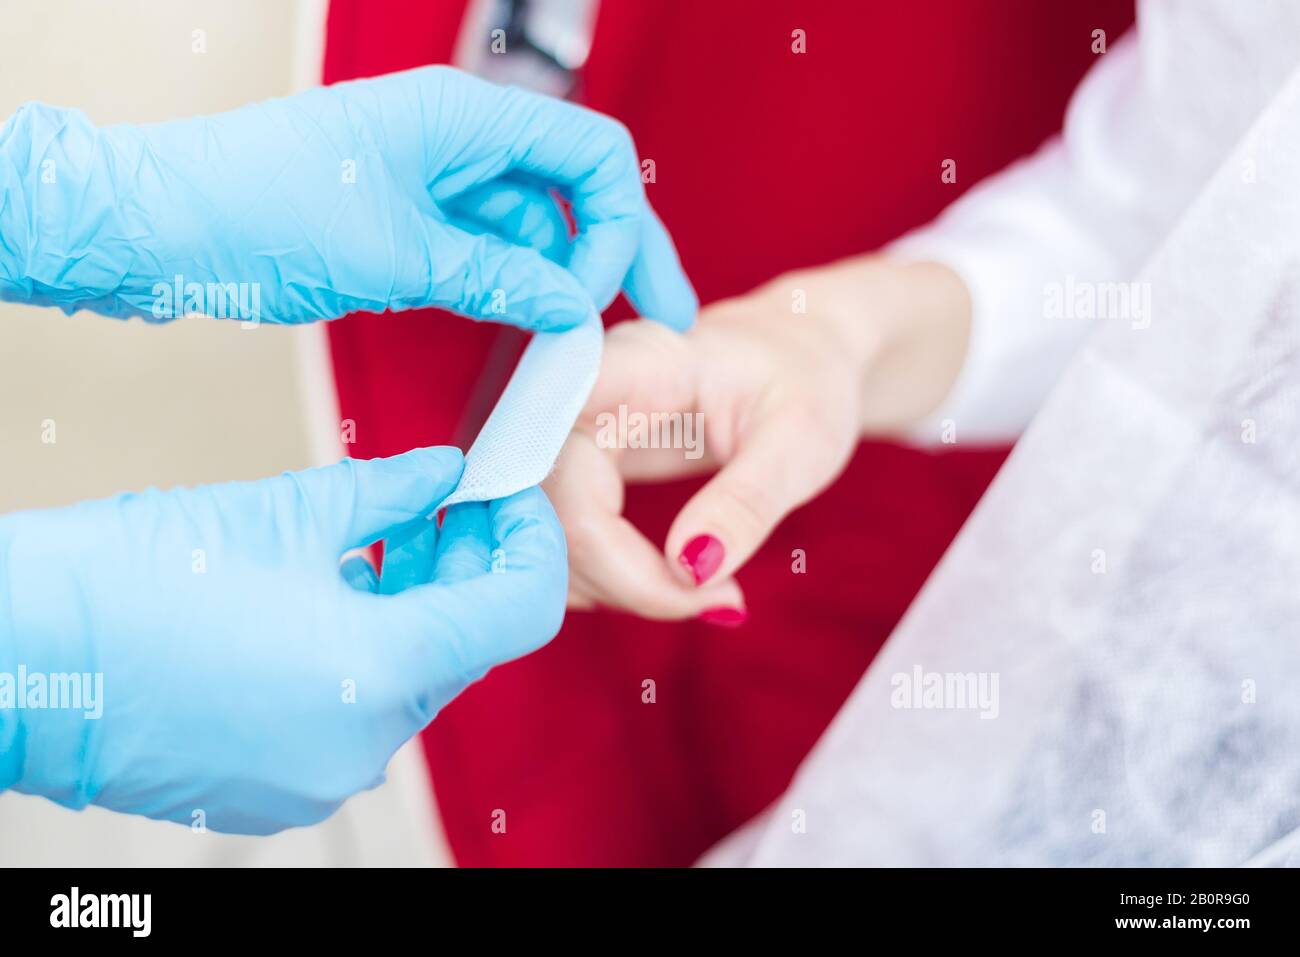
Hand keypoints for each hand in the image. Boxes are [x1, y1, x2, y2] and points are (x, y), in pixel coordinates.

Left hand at [0, 66, 695, 330]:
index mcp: (462, 116)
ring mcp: (435, 176)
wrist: (160, 225)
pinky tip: (531, 330)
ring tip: (582, 345)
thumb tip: (575, 307)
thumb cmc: (258, 212)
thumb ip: (501, 277)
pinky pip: (488, 246)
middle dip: (619, 253)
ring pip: (533, 224)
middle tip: (660, 320)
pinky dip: (514, 286)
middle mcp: (459, 137)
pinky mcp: (410, 215)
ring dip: (561, 278)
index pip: (592, 156)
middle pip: (574, 189)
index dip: (622, 227)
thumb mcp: (398, 257)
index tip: (611, 299)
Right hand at [0, 448, 566, 833]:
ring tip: (388, 534)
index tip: (509, 500)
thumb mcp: (284, 512)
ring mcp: (321, 772)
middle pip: (465, 643)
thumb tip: (441, 474)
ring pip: (410, 678)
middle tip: (449, 501)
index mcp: (384, 670)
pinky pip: (356, 711)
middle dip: (466, 566)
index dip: (532, 542)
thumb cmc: (130, 585)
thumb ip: (388, 492)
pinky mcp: (280, 782)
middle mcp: (366, 740)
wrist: (18, 656)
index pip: (521, 609)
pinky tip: (336, 592)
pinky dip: (365, 652)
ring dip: (415, 605)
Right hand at [545, 258, 968, 620]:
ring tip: (704, 591)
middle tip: (717, 601)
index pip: (561, 448)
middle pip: (545, 505)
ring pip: (537, 530)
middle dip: (621, 578)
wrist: (793, 354)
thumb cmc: (804, 380)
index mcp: (636, 364)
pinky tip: (666, 579)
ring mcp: (561, 426)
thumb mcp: (802, 441)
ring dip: (610, 586)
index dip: (589, 535)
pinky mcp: (564, 461)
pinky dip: (600, 577)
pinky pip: (549, 534)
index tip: (679, 587)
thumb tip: (691, 567)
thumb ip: (747, 500)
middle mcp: (578, 388)